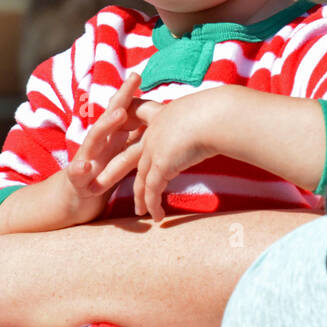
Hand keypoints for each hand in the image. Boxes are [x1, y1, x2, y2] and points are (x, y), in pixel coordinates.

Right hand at [59, 72, 145, 224]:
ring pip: (94, 140)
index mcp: (108, 138)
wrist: (72, 200)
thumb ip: (135, 139)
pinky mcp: (76, 181)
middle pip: (108, 118)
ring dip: (106, 126)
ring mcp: (85, 160)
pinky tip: (84, 166)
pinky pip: (76, 174)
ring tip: (119, 114)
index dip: (128, 95)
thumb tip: (158, 122)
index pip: (119, 112)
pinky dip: (79, 170)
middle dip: (120, 100)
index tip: (138, 74)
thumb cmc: (101, 173)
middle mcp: (96, 144)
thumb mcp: (121, 154)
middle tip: (132, 82)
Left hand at [129, 88, 227, 221]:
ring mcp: (154, 148)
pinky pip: (153, 190)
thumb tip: (218, 127)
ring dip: (139, 196)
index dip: (131, 122)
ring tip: (139, 210)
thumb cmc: (219, 110)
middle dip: (117, 168)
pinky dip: (153, 204)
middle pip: (130, 153)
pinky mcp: (160, 165)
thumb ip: (204, 121)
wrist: (216, 116)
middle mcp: (154, 132)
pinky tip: (156, 216)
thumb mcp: (207, 110)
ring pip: (141, 177)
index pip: (141, 115)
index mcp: (164, 114)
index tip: (126, 133)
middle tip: (107, 180)